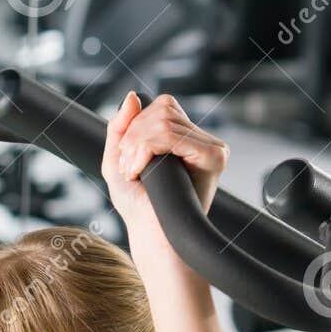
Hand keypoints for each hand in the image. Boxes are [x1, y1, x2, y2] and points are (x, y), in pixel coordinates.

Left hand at [103, 92, 228, 241]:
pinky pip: (170, 134)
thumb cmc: (138, 206)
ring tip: (137, 173)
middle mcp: (202, 140)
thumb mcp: (117, 161)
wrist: (152, 236)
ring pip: (162, 120)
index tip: (129, 159)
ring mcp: (211, 147)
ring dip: (136, 148)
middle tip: (131, 168)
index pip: (161, 105)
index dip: (135, 128)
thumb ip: (120, 127)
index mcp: (185, 138)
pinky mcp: (213, 157)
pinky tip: (142, 173)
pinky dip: (144, 152)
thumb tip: (132, 96)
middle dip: (133, 138)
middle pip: (161, 108)